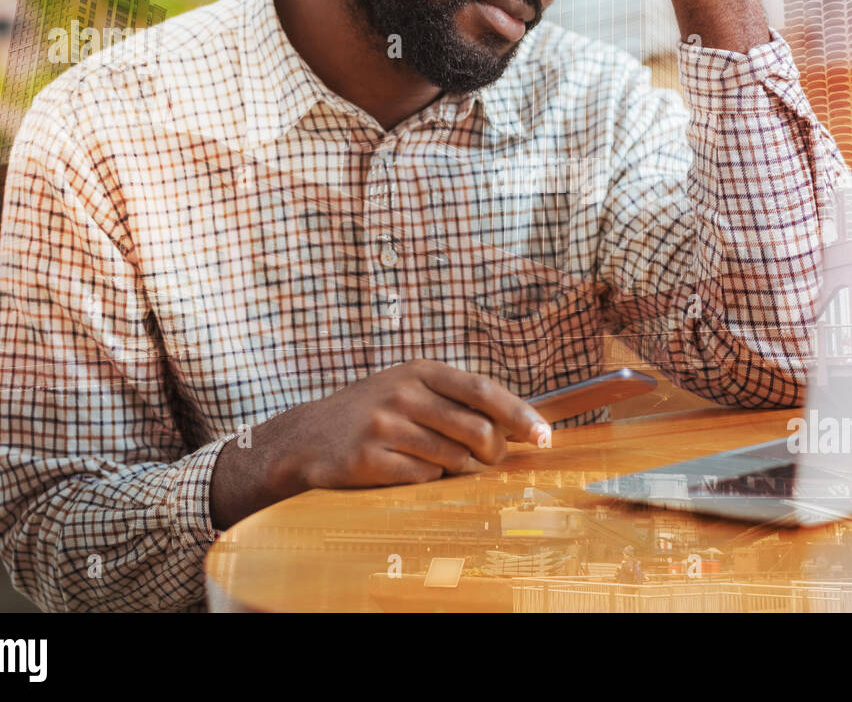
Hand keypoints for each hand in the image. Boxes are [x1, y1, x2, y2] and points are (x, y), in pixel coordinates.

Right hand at [211, 360, 550, 528]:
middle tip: (490, 460)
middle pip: (476, 430)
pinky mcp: (369, 459)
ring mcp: (384, 425)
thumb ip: (456, 400)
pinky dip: (424, 481)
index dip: (519, 415)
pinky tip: (404, 470)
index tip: (544, 436)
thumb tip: (518, 424)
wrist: (307, 437)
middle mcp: (403, 393)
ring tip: (434, 460)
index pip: (483, 391)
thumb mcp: (410, 388)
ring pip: (453, 459)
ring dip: (456, 468)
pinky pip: (422, 479)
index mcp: (420, 371)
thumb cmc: (372, 413)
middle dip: (493, 453)